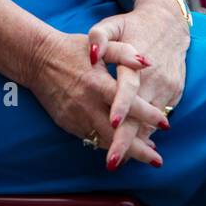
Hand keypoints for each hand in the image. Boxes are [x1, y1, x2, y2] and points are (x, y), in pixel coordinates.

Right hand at [25, 27, 169, 169]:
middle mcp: (88, 104)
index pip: (129, 104)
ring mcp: (77, 117)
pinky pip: (90, 138)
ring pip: (104, 141)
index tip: (166, 124)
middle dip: (139, 149)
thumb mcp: (99, 45)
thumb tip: (147, 62)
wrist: (38, 59)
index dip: (148, 115)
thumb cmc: (72, 49)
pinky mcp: (68, 123)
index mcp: (99, 84)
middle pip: (118, 133)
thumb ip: (124, 53)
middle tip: (158, 160)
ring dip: (125, 151)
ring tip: (145, 156)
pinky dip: (107, 145)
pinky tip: (120, 146)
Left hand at [88, 0, 189, 168]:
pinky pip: (159, 117)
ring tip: (119, 160)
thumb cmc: (133, 26)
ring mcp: (166, 87)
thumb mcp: (113, 24)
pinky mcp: (174, 93)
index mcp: (136, 62)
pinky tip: (134, 145)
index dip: (121, 106)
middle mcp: (153, 78)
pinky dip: (147, 131)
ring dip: (137, 141)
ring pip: (151, 121)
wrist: (169, 23)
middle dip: (127, 140)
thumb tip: (91, 53)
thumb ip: (99, 36)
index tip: (110, 123)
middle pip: (139, 115)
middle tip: (111, 162)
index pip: (129, 87)